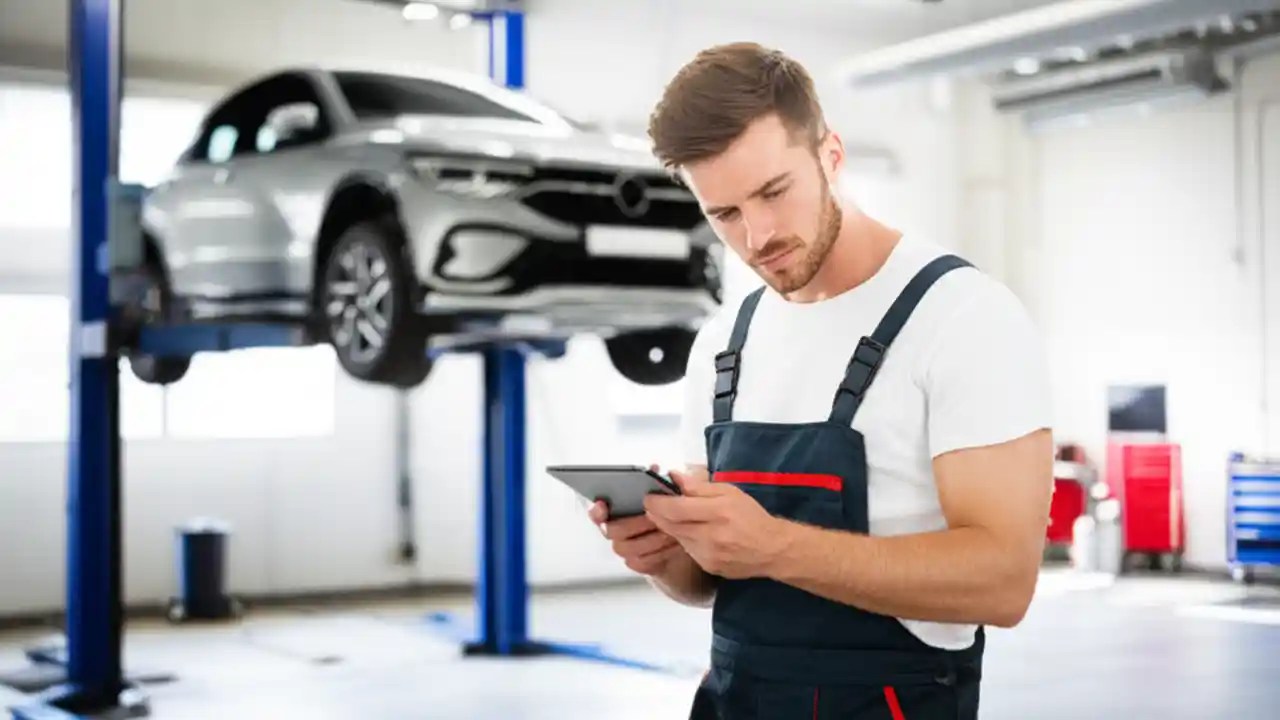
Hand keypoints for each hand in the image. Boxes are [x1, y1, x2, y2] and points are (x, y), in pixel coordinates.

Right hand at [588, 476, 683, 575]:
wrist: (688, 538)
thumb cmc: (672, 511)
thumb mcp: (671, 492)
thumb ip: (662, 479)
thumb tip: (656, 468)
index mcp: (616, 509)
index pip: (597, 511)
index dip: (597, 510)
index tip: (603, 504)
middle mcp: (616, 530)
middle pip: (612, 530)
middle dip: (635, 522)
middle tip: (652, 515)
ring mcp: (626, 548)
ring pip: (628, 547)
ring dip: (650, 538)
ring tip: (670, 529)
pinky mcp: (640, 563)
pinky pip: (642, 563)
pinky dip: (659, 553)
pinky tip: (673, 544)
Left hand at [643, 469, 787, 579]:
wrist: (772, 549)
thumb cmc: (751, 516)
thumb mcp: (730, 492)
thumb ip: (700, 486)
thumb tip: (675, 477)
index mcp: (718, 512)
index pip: (676, 508)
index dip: (657, 502)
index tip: (649, 496)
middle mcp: (711, 536)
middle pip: (671, 525)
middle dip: (657, 514)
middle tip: (652, 504)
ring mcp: (708, 555)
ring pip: (677, 537)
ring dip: (670, 526)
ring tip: (672, 515)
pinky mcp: (708, 567)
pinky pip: (687, 550)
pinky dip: (684, 539)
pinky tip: (691, 532)